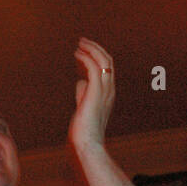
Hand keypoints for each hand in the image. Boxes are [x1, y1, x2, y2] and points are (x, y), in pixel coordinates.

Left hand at [69, 38, 115, 156]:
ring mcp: (105, 91)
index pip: (107, 69)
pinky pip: (94, 68)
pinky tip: (77, 54)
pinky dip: (86, 58)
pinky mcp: (96, 92)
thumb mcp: (84, 106)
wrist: (86, 144)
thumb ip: (84, 93)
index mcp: (108, 93)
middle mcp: (110, 90)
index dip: (95, 57)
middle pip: (108, 61)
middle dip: (95, 49)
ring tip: (79, 44)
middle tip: (82, 42)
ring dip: (91, 49)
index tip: (82, 51)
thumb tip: (81, 81)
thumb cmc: (83, 130)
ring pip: (103, 61)